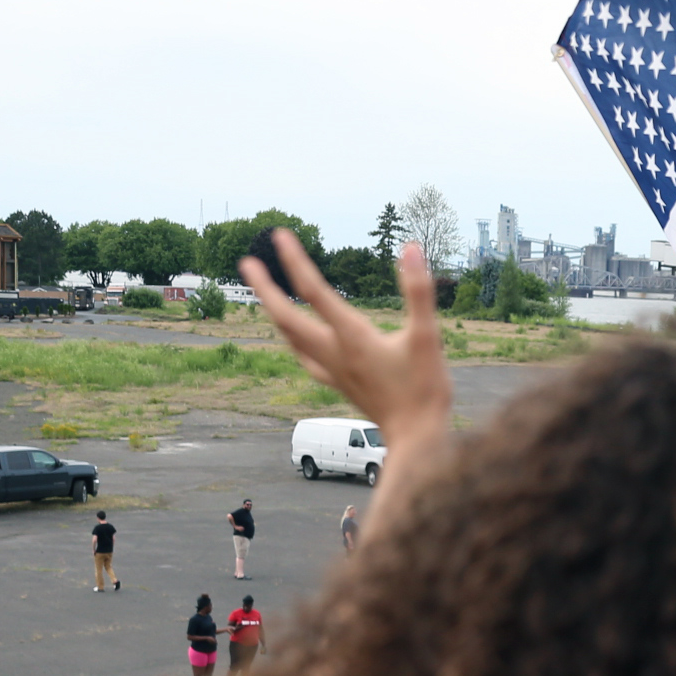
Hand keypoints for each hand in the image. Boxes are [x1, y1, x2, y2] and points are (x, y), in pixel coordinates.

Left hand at [241, 232, 451, 458]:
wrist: (416, 439)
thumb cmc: (425, 389)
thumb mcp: (428, 336)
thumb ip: (418, 291)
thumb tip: (409, 248)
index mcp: (352, 337)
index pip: (313, 291)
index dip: (295, 261)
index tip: (279, 235)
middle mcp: (334, 352)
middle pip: (286, 317)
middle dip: (264, 288)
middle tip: (246, 263)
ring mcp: (332, 371)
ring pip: (290, 339)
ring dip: (273, 313)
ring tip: (263, 295)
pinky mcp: (338, 385)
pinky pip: (305, 359)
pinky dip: (292, 342)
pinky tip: (293, 342)